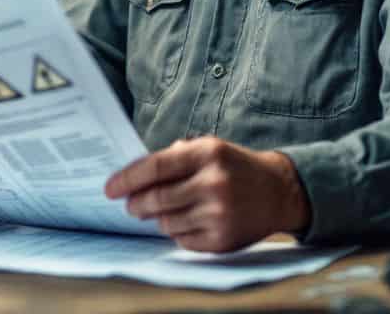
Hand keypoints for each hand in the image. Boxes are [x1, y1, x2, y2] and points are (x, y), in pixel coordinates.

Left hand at [104, 136, 309, 251]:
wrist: (279, 192)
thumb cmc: (235, 167)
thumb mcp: (209, 148)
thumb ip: (174, 157)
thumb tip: (134, 175)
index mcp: (208, 154)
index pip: (155, 167)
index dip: (127, 179)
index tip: (110, 188)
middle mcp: (214, 183)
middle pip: (156, 198)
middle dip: (136, 204)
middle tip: (130, 205)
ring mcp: (219, 214)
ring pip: (166, 222)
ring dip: (157, 218)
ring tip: (159, 212)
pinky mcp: (223, 239)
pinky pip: (182, 240)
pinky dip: (177, 232)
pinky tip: (185, 221)